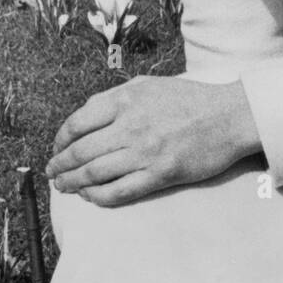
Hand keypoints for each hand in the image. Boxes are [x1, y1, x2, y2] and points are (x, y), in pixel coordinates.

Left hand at [44, 76, 261, 206]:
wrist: (229, 117)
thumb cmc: (189, 99)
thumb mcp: (148, 86)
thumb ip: (116, 97)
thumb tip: (84, 115)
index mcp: (125, 100)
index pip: (76, 124)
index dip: (59, 140)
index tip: (56, 149)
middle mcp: (130, 126)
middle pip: (80, 152)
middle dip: (59, 166)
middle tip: (52, 173)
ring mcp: (145, 153)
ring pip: (94, 174)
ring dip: (72, 183)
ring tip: (64, 187)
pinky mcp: (160, 175)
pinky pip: (119, 192)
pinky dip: (98, 197)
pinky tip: (90, 197)